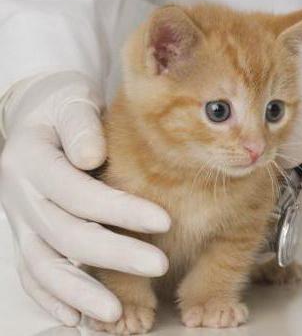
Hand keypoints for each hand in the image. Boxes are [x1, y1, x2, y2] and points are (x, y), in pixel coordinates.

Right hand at [0, 72, 170, 325]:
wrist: (36, 117)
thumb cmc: (64, 107)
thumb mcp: (72, 102)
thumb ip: (81, 125)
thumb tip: (91, 156)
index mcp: (30, 160)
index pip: (78, 191)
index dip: (120, 209)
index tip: (165, 219)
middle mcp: (20, 195)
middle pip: (66, 234)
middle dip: (115, 254)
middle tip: (161, 265)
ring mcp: (20, 221)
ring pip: (43, 265)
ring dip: (79, 292)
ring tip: (114, 313)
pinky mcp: (26, 237)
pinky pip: (32, 275)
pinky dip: (51, 299)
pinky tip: (77, 319)